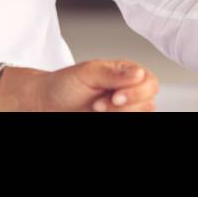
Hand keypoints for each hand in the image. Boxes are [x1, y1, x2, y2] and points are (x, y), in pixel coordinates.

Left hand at [20, 59, 158, 111]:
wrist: (48, 103)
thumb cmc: (64, 85)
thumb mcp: (86, 73)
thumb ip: (113, 74)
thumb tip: (139, 73)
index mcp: (125, 72)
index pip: (150, 82)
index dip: (137, 92)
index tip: (116, 97)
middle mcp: (129, 90)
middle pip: (148, 103)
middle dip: (124, 107)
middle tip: (99, 105)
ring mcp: (125, 109)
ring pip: (142, 115)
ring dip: (119, 115)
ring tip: (96, 109)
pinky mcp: (119, 119)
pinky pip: (131, 123)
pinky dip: (118, 119)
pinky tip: (101, 115)